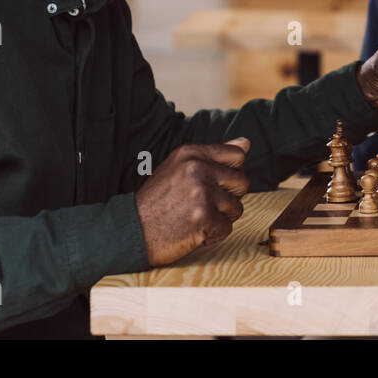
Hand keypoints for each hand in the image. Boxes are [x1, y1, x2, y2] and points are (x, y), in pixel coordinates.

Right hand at [133, 137, 250, 265]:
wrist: (130, 231)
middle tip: (205, 204)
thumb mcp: (180, 167)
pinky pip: (227, 228)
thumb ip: (214, 156)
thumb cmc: (157, 201)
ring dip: (220, 217)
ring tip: (196, 217)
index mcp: (192, 153)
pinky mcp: (203, 218)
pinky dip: (213, 234)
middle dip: (229, 197)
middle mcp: (198, 169)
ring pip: (237, 207)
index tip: (216, 183)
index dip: (232, 173)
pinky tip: (194, 231)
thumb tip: (246, 143)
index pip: (237, 155)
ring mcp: (201, 193)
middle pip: (242, 182)